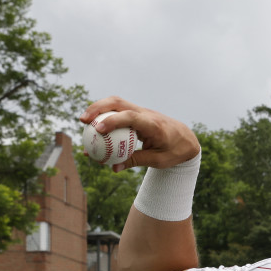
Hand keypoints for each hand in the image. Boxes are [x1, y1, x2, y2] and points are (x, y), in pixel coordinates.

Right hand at [82, 97, 200, 172]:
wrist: (187, 139)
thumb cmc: (174, 151)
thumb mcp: (158, 160)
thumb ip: (135, 161)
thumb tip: (113, 167)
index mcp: (154, 125)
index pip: (131, 117)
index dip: (113, 120)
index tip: (98, 129)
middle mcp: (146, 114)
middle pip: (119, 103)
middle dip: (98, 108)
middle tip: (83, 120)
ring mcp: (141, 111)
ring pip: (117, 103)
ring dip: (98, 108)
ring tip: (83, 121)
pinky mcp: (137, 113)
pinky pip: (118, 111)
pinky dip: (105, 115)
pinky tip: (93, 126)